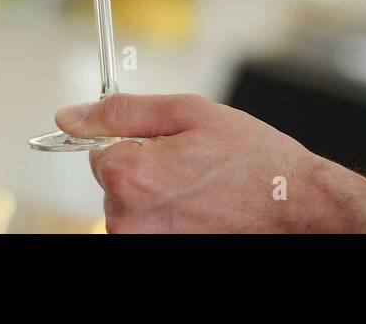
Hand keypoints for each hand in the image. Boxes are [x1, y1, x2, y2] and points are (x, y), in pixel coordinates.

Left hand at [56, 93, 365, 232]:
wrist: (297, 207)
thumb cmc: (253, 159)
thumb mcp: (189, 112)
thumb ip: (122, 110)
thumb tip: (68, 116)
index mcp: (128, 173)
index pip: (98, 150)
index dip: (136, 140)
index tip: (171, 144)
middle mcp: (127, 217)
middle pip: (114, 182)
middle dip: (147, 168)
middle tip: (195, 165)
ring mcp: (145, 244)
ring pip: (132, 208)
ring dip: (160, 195)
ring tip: (205, 188)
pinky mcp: (165, 255)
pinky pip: (152, 229)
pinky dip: (173, 218)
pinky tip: (205, 210)